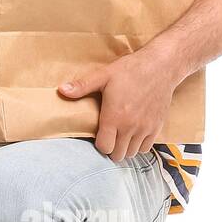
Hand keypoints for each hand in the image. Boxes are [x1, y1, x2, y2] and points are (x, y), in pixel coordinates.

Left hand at [56, 49, 180, 162]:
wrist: (160, 66)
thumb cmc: (130, 70)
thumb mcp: (103, 75)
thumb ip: (82, 86)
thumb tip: (61, 90)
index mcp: (114, 117)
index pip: (104, 147)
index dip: (99, 144)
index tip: (98, 134)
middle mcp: (130, 127)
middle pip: (118, 154)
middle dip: (111, 148)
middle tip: (108, 137)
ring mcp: (145, 128)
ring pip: (132, 153)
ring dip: (125, 148)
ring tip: (120, 136)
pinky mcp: (157, 127)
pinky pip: (147, 147)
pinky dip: (139, 145)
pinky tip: (134, 134)